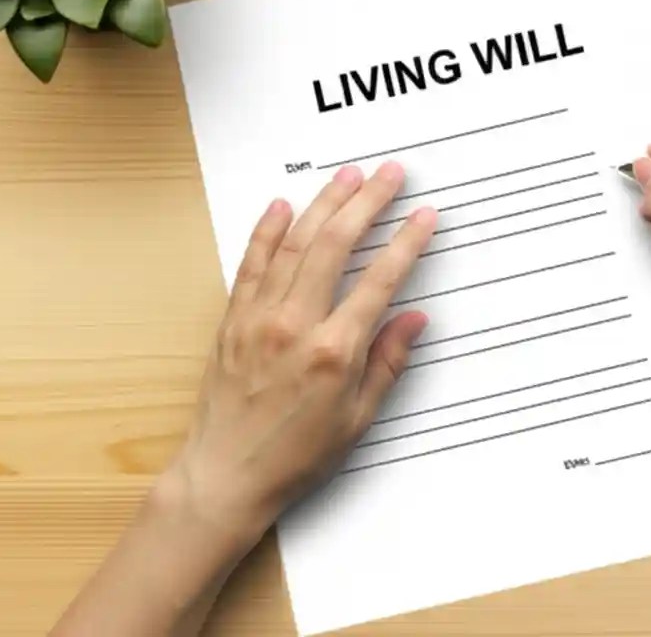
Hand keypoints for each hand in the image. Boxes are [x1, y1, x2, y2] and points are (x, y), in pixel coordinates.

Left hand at [156, 162, 436, 550]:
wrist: (226, 476)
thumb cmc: (294, 457)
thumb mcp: (356, 419)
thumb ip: (387, 364)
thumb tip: (415, 319)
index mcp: (334, 352)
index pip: (379, 281)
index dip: (406, 243)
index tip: (424, 216)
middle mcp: (295, 325)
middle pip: (336, 246)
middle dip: (367, 203)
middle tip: (390, 174)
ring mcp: (259, 318)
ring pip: (294, 244)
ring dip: (323, 204)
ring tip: (347, 175)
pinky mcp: (233, 320)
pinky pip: (251, 263)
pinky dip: (266, 231)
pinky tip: (282, 205)